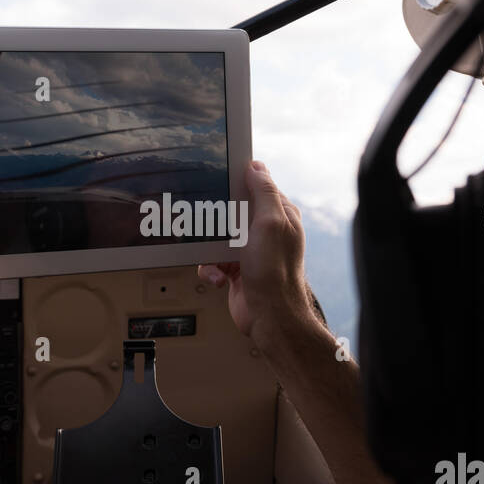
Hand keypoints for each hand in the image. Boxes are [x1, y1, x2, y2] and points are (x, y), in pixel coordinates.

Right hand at [198, 161, 316, 350]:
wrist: (269, 318)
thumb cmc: (275, 273)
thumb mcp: (270, 223)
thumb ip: (264, 192)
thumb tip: (256, 166)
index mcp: (279, 215)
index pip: (257, 187)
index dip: (238, 182)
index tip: (219, 179)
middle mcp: (266, 232)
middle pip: (232, 211)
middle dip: (216, 218)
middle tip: (205, 221)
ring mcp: (250, 251)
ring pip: (217, 237)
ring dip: (210, 250)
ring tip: (215, 260)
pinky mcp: (236, 269)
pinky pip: (212, 261)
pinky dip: (210, 270)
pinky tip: (219, 278)